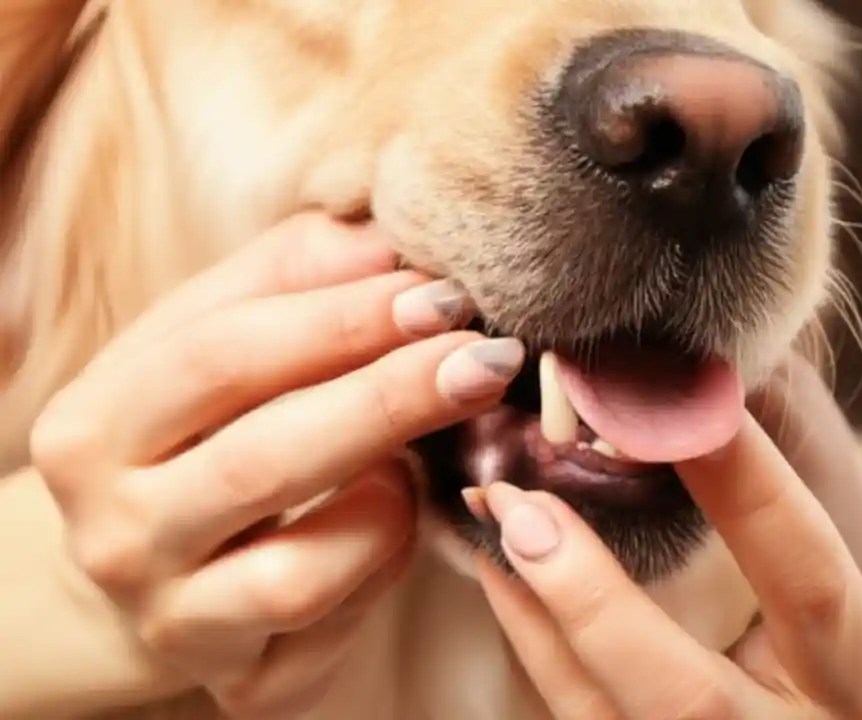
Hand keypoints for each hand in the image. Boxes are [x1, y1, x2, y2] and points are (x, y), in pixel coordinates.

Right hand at [30, 215, 524, 717]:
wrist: (142, 558)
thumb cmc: (198, 425)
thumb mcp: (215, 334)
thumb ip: (292, 276)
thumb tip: (389, 240)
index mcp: (93, 425)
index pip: (221, 358)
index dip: (342, 321)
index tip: (441, 293)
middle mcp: (116, 533)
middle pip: (264, 459)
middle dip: (390, 398)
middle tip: (485, 357)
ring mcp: (171, 618)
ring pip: (300, 569)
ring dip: (388, 499)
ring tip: (419, 455)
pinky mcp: (238, 680)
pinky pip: (336, 627)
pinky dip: (387, 562)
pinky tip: (398, 517)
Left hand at [470, 355, 861, 718]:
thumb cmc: (861, 627)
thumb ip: (814, 459)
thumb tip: (738, 350)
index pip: (809, 580)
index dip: (745, 484)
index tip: (673, 388)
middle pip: (688, 699)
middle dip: (596, 600)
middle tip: (521, 500)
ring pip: (609, 719)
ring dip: (538, 613)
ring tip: (495, 513)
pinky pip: (576, 717)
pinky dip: (531, 636)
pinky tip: (501, 558)